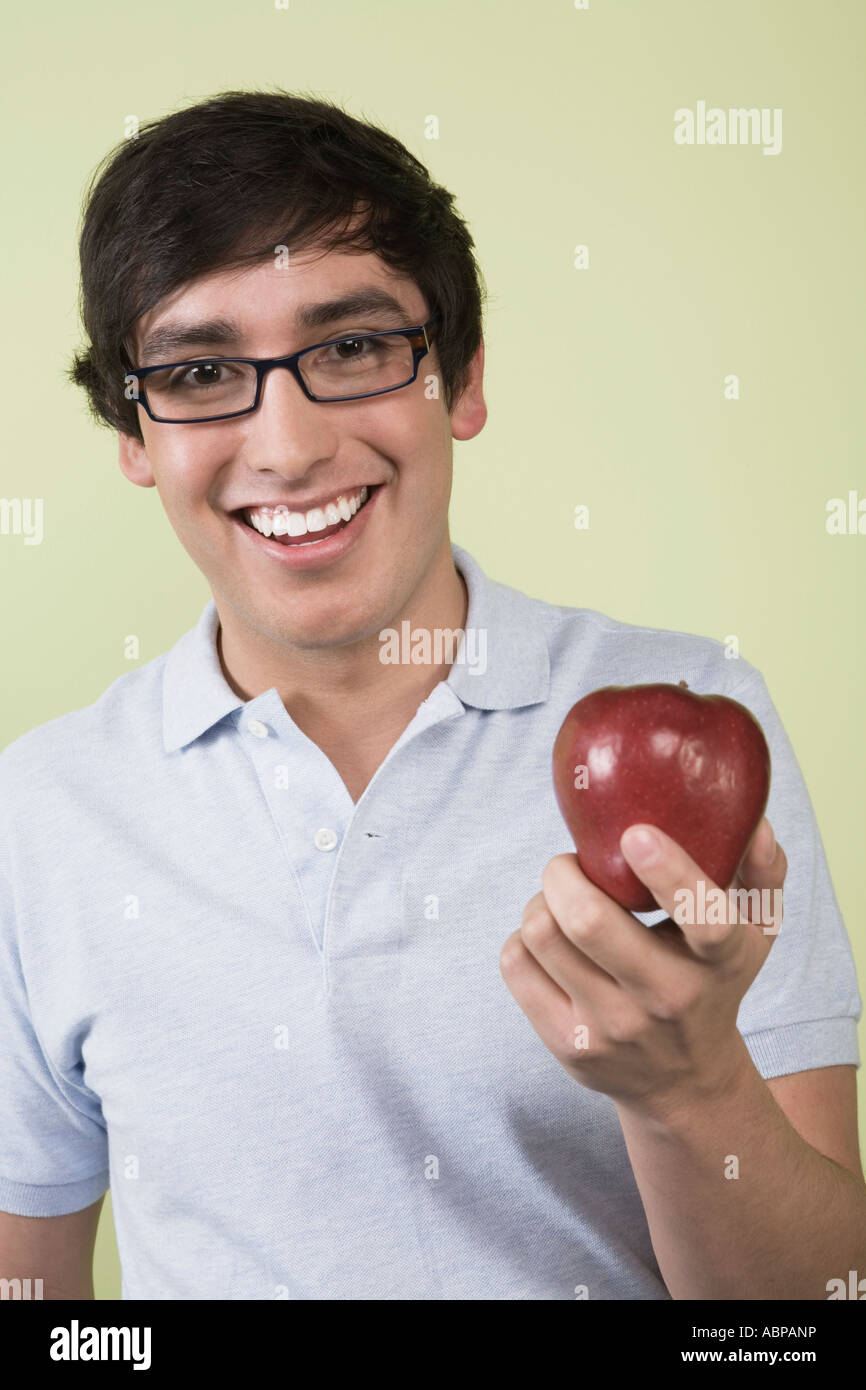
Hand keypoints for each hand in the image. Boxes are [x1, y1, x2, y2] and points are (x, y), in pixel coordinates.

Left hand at [499, 817, 786, 1119]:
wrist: (685, 1082)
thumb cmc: (713, 983)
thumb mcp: (755, 934)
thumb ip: (763, 873)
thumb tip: (756, 826)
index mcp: (718, 961)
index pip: (703, 918)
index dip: (668, 871)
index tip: (636, 834)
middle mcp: (667, 998)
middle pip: (589, 922)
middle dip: (563, 873)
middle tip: (569, 864)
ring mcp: (614, 1028)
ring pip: (542, 936)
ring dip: (540, 901)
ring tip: (559, 901)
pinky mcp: (570, 1046)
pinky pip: (517, 965)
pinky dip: (524, 937)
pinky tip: (549, 941)